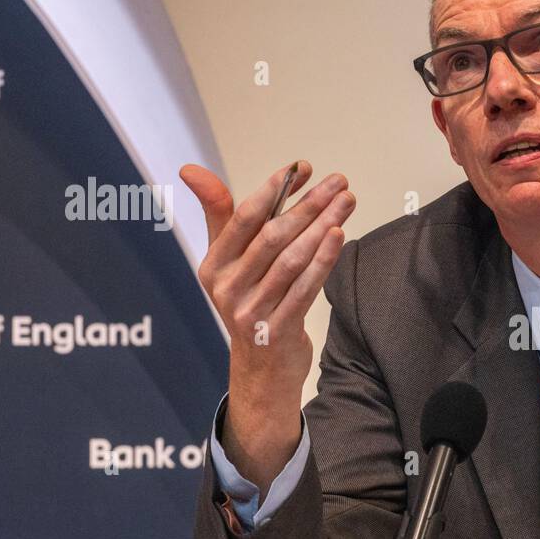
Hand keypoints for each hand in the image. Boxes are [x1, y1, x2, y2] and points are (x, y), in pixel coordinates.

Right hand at [181, 161, 354, 494]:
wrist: (262, 372)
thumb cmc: (251, 303)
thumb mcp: (229, 263)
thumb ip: (220, 216)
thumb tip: (192, 169)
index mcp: (213, 266)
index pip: (242, 218)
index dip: (272, 189)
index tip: (300, 167)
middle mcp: (227, 288)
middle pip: (273, 236)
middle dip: (308, 204)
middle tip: (338, 181)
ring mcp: (251, 312)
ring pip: (292, 259)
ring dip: (323, 225)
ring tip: (348, 200)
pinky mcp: (277, 330)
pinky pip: (305, 288)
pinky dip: (324, 260)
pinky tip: (340, 235)